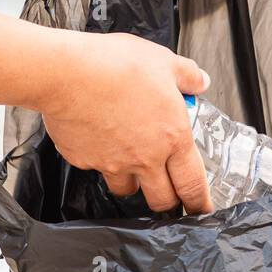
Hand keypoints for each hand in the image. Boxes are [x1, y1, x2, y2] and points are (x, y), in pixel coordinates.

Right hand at [40, 31, 213, 213]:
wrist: (69, 73)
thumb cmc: (117, 66)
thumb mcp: (165, 62)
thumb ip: (188, 76)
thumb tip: (200, 81)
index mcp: (173, 137)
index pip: (193, 184)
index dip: (200, 202)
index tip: (202, 209)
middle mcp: (145, 158)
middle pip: (162, 200)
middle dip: (168, 201)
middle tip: (169, 194)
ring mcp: (113, 163)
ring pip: (127, 188)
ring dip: (133, 182)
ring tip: (131, 162)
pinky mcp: (84, 160)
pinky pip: (96, 168)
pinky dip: (100, 160)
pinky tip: (99, 139)